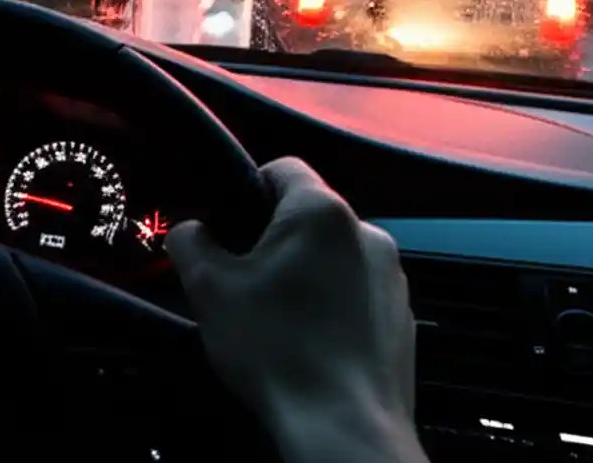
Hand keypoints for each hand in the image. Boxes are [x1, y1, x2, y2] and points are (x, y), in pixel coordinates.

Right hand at [167, 158, 425, 462]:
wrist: (342, 424)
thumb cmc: (275, 349)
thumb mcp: (208, 289)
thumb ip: (190, 242)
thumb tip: (191, 231)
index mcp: (321, 213)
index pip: (282, 167)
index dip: (247, 187)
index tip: (229, 225)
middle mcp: (367, 233)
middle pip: (308, 217)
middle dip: (275, 241)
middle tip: (243, 281)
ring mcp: (392, 277)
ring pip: (334, 257)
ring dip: (306, 274)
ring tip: (277, 319)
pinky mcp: (402, 317)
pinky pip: (357, 294)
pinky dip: (333, 307)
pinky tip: (308, 343)